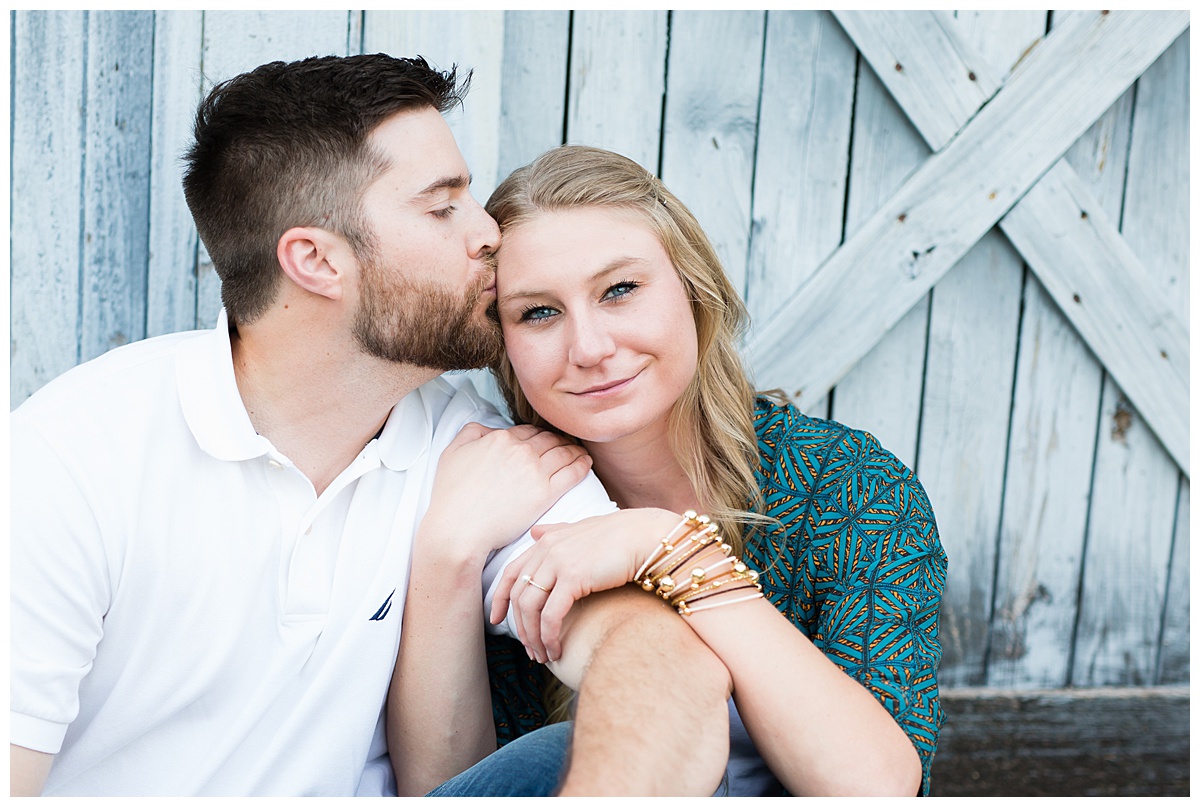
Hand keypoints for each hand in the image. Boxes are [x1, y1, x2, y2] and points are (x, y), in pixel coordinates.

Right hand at [419, 423, 592, 563]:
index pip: (528, 431)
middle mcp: (520, 451)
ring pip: (563, 453)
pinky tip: (586, 463)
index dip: (539, 435)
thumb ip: (471, 433)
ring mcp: (535, 471)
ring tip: (580, 452)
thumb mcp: (451, 453)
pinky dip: (582, 465)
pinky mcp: (545, 493)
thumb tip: (489, 429)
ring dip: (574, 450)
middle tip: (567, 444)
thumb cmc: (451, 496)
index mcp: (500, 439)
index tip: (546, 439)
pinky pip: (571, 473)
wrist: (458, 529)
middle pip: (549, 439)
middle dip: (560, 440)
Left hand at [489, 508, 683, 662]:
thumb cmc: (621, 537)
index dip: (500, 598)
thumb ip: (557, 532)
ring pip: (531, 608)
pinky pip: (551, 614)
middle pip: (520, 596)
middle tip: (530, 650)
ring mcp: (558, 562)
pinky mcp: (573, 577)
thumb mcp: (583, 532)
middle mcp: (547, 548)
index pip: (512, 573)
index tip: (497, 620)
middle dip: (521, 628)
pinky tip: (557, 650)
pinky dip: (549, 636)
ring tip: (544, 656)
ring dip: (534, 637)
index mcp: (546, 540)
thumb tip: (536, 532)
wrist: (647, 536)